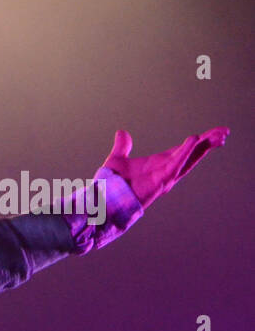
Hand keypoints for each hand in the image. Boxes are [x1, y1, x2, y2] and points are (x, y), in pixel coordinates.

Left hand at [100, 127, 228, 210]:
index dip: (198, 142)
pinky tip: (194, 139)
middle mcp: (166, 170)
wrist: (104, 198)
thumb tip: (122, 133)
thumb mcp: (118, 159)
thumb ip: (122, 146)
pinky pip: (175, 164)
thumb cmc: (111, 184)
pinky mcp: (160, 181)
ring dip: (204, 147)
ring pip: (189, 159)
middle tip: (224, 132)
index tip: (212, 133)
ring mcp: (165, 177)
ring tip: (218, 136)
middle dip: (208, 143)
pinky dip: (185, 152)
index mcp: (160, 164)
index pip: (184, 151)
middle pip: (192, 154)